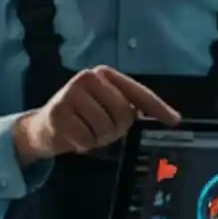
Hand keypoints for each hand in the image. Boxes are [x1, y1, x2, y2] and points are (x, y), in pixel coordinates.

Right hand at [13, 66, 180, 165]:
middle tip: (103, 130)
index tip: (175, 121)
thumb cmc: (82, 116)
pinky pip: (86, 139)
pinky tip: (74, 137)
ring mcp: (70, 93)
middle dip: (116, 129)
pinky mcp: (58, 112)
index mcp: (104, 74)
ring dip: (99, 139)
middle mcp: (88, 77)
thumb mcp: (105, 107)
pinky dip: (83, 145)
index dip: (158, 108)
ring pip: (105, 128)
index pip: (137, 92)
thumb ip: (129, 108)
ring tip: (87, 132)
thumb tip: (166, 117)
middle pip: (122, 113)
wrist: (43, 126)